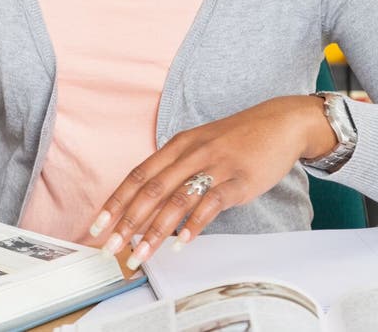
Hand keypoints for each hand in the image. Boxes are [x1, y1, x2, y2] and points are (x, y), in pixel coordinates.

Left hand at [88, 95, 335, 267]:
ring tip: (140, 254)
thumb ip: (177, 170)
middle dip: (127, 222)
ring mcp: (215, 166)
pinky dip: (194, 224)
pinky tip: (182, 242)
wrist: (279, 123)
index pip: (138, 175)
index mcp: (177, 145)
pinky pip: (212, 203)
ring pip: (176, 200)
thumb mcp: (200, 145)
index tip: (98, 226)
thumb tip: (150, 203)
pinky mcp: (239, 179)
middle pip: (151, 190)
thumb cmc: (236, 139)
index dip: (116, 202)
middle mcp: (191, 153)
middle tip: (111, 248)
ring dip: (155, 231)